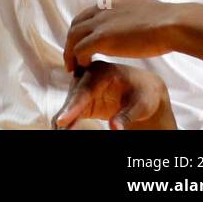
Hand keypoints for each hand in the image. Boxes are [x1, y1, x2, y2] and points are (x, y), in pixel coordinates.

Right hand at [53, 61, 175, 130]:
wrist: (144, 88)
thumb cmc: (144, 93)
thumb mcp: (141, 104)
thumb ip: (126, 115)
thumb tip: (114, 128)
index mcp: (104, 71)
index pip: (86, 89)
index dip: (74, 105)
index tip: (63, 120)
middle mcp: (90, 74)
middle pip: (74, 94)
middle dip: (66, 111)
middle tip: (59, 127)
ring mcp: (86, 85)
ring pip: (71, 102)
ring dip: (65, 116)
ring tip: (58, 130)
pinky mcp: (85, 97)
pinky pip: (74, 109)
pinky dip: (69, 119)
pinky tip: (63, 129)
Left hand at [64, 0, 181, 69]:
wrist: (171, 24)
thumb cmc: (166, 22)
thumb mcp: (142, 10)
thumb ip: (130, 15)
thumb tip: (134, 26)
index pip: (89, 13)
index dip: (84, 30)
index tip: (84, 43)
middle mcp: (102, 6)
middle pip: (77, 23)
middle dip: (73, 40)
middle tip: (73, 57)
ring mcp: (100, 21)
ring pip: (73, 36)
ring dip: (70, 52)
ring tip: (73, 67)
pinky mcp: (101, 37)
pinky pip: (80, 49)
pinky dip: (78, 59)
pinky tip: (84, 67)